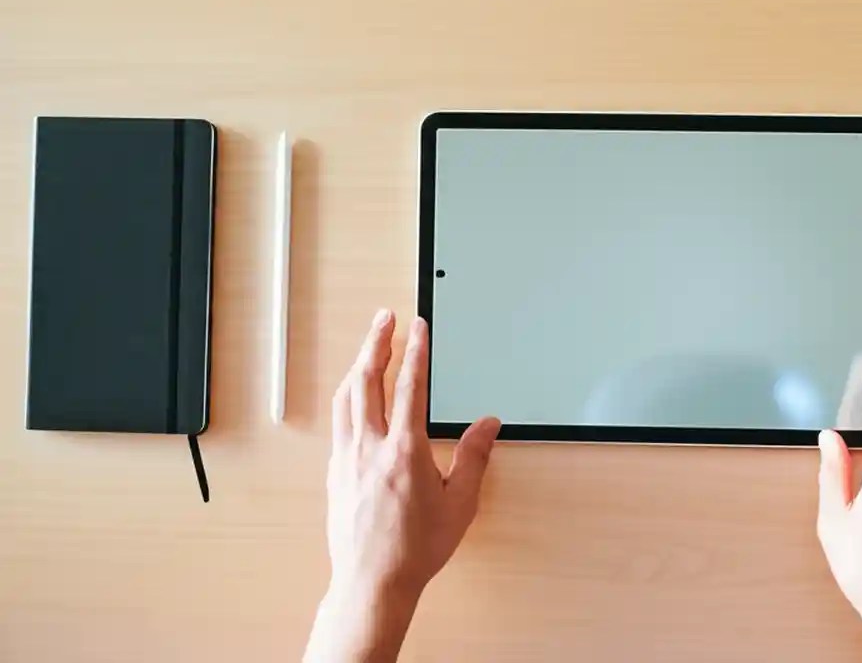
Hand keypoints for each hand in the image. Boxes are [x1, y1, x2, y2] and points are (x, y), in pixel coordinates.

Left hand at [304, 310, 500, 662]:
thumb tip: (487, 424)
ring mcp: (346, 458)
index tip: (418, 327)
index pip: (409, 387)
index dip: (416, 352)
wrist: (372, 582)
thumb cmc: (415, 548)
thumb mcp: (459, 504)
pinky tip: (352, 395)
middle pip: (368, 380)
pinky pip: (339, 420)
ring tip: (368, 346)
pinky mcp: (334, 472)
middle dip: (376, 343)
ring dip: (357, 365)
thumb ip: (473, 458)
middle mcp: (369, 448)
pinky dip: (347, 395)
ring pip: (346, 397)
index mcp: (403, 451)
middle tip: (385, 318)